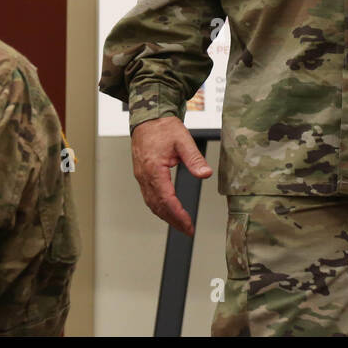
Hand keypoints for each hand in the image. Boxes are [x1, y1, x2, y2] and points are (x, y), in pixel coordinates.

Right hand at [130, 117, 212, 234]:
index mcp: (154, 169)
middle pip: (157, 206)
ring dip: (165, 216)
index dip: (178, 214)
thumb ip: (194, 159)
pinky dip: (158, 207)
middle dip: (173, 220)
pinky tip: (168, 211)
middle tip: (187, 230)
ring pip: (151, 203)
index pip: (166, 199)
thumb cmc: (163, 127)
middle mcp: (144, 176)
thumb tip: (205, 174)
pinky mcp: (142, 175)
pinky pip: (148, 196)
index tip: (188, 224)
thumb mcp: (183, 140)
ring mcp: (141, 176)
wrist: (148, 118)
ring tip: (180, 224)